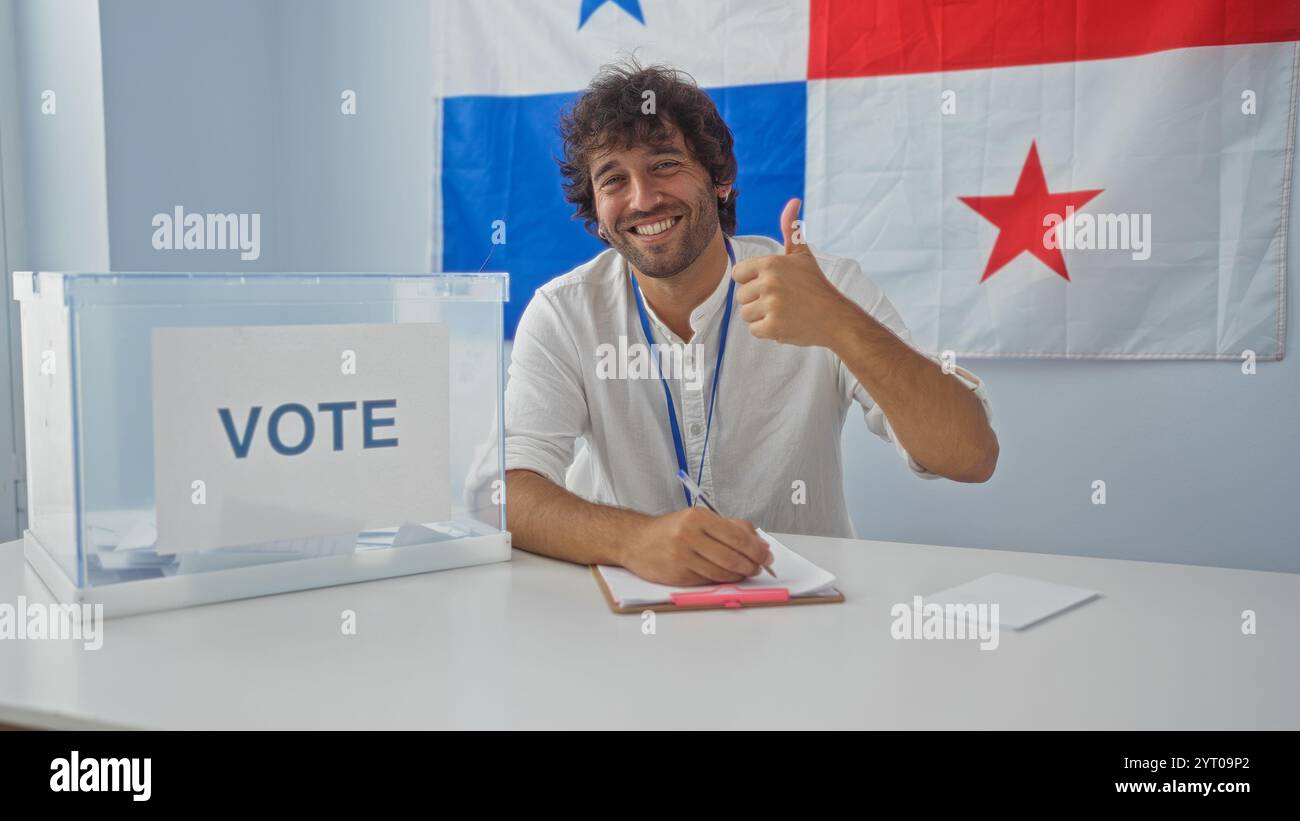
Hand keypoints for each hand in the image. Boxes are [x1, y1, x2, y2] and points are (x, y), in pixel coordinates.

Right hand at [620, 507, 772, 585]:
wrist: (636, 540)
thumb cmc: (671, 530)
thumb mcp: (699, 518)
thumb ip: (730, 526)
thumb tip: (759, 542)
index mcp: (698, 517)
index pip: (737, 536)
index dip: (756, 549)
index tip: (766, 555)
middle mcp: (689, 535)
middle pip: (732, 556)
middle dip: (752, 564)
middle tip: (760, 567)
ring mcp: (682, 556)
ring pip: (722, 571)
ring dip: (739, 575)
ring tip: (746, 572)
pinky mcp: (678, 575)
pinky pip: (708, 580)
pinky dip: (722, 580)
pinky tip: (726, 576)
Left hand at [732, 197, 861, 346]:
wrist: (835, 318)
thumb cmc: (816, 285)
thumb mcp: (802, 255)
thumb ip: (791, 229)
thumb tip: (793, 200)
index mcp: (771, 263)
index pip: (738, 274)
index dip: (751, 281)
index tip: (769, 285)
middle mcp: (769, 283)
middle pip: (740, 296)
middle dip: (756, 301)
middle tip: (780, 301)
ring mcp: (771, 306)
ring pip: (745, 314)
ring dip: (761, 317)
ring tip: (782, 312)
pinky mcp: (773, 327)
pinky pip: (754, 330)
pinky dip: (767, 331)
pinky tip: (784, 324)